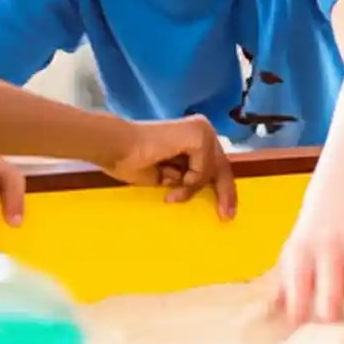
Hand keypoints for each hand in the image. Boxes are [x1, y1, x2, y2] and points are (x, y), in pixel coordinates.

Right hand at [106, 115, 236, 219]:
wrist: (117, 148)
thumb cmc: (134, 161)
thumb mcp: (170, 175)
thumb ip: (189, 177)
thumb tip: (206, 189)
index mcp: (193, 136)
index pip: (216, 164)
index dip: (223, 188)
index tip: (227, 211)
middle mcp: (201, 128)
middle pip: (222, 166)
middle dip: (224, 193)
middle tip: (227, 215)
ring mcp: (201, 129)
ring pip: (212, 170)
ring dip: (191, 186)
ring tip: (170, 192)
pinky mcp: (198, 135)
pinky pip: (203, 169)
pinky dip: (189, 180)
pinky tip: (168, 177)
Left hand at [274, 198, 343, 324]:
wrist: (342, 194)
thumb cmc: (315, 237)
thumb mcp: (294, 255)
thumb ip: (287, 286)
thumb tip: (279, 312)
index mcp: (301, 252)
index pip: (297, 288)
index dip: (299, 310)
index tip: (301, 324)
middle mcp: (328, 245)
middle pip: (331, 292)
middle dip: (331, 312)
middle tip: (331, 319)